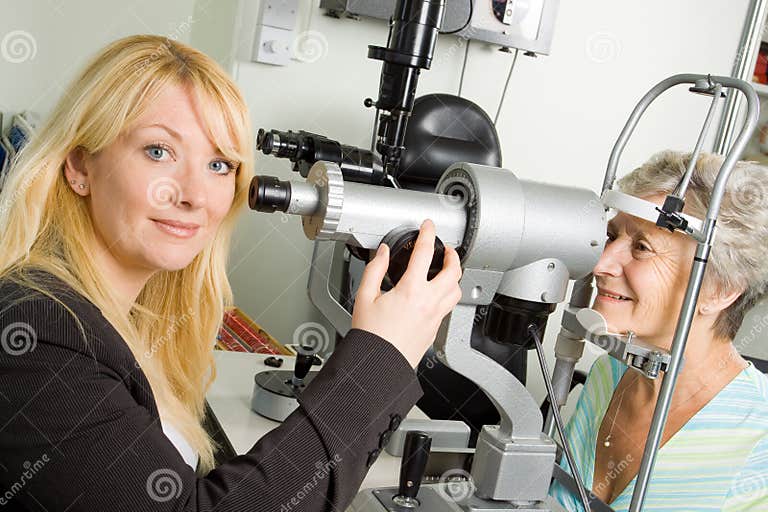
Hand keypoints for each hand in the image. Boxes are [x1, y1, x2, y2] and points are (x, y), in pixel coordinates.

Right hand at [351, 219, 462, 367]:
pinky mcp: (435, 329)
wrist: (379, 365)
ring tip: (447, 271)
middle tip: (446, 249)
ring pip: (456, 291)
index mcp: (411, 290)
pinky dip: (447, 295)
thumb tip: (382, 253)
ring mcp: (435, 317)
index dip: (428, 234)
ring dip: (454, 276)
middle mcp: (428, 302)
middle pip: (453, 272)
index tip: (429, 226)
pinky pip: (448, 307)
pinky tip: (437, 294)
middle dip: (453, 256)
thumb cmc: (371, 337)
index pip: (425, 253)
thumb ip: (375, 270)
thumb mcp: (364, 297)